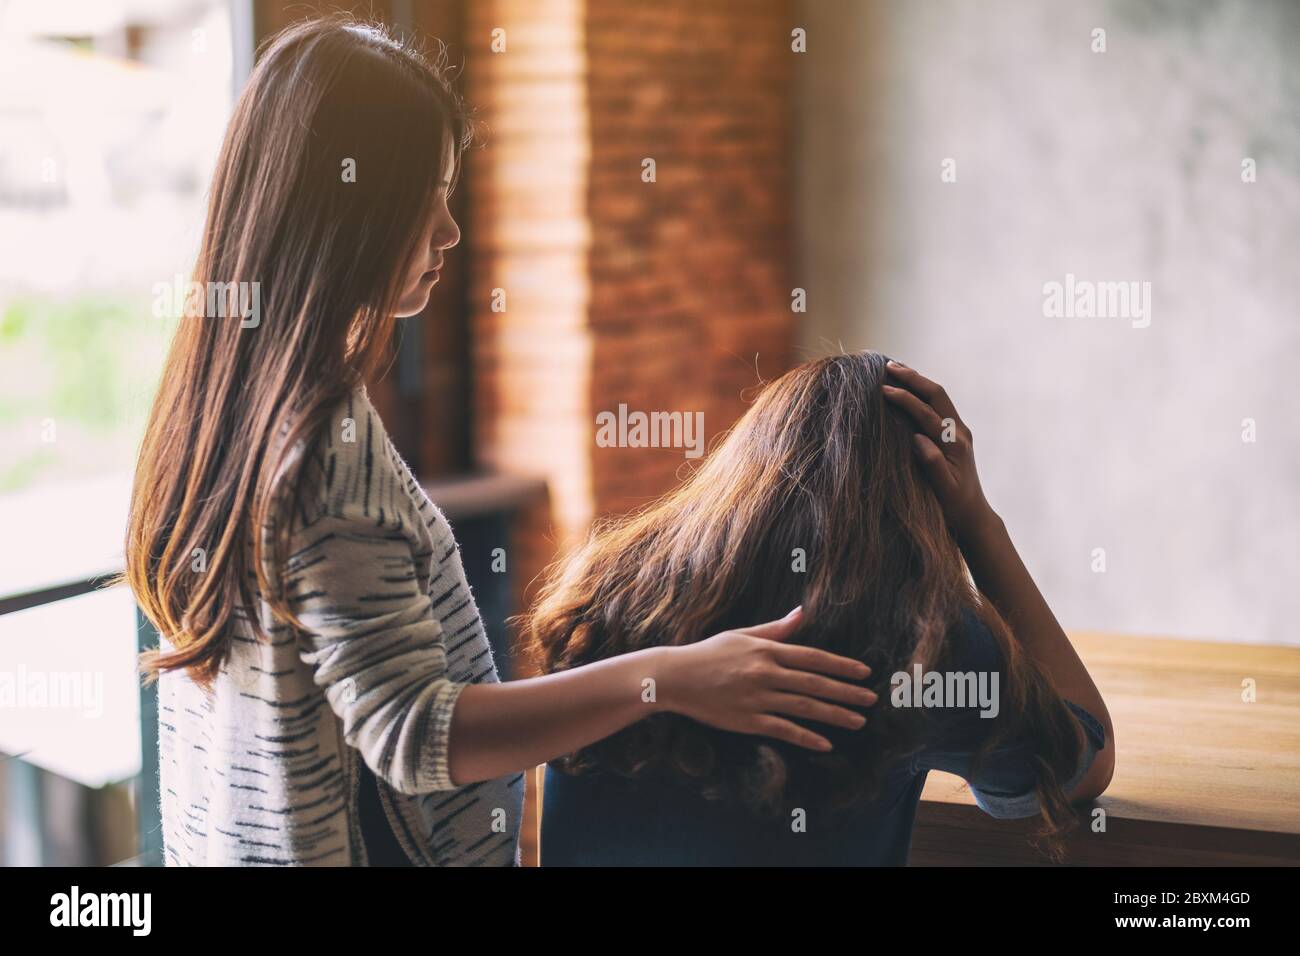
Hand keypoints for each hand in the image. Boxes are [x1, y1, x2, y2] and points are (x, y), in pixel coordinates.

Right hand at [657, 607, 876, 751]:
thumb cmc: (707, 653)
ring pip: (804, 707)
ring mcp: (757, 698)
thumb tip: (802, 613)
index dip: (841, 666)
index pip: (813, 658)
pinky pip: (783, 729)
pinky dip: (805, 737)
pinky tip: (826, 744)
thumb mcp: (741, 635)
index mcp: (766, 650)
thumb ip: (775, 629)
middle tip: (871, 700)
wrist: (674, 677)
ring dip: (835, 715)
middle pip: (815, 684)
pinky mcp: (747, 720)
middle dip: (847, 692)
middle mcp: (765, 673)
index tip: (864, 673)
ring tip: (858, 722)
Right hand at [882, 360, 998, 541]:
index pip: (927, 413)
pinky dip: (922, 393)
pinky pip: (938, 406)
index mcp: (955, 443)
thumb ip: (932, 463)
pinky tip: (909, 389)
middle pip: (937, 394)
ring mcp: (959, 431)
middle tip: (888, 366)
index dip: (905, 399)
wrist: (972, 514)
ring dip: (918, 381)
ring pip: (939, 397)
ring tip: (897, 369)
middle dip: (913, 378)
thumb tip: (917, 438)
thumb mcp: (942, 489)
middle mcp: (960, 432)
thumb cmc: (953, 506)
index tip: (882, 389)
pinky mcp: (955, 434)